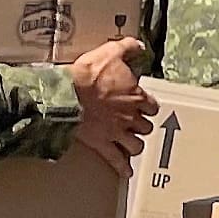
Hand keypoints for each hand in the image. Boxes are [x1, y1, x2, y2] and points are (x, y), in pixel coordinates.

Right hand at [65, 38, 156, 174]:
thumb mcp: (109, 53)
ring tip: (132, 144)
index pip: (152, 106)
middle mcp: (130, 117)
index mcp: (136, 97)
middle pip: (145, 127)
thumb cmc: (88, 74)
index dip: (149, 106)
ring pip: (136, 145)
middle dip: (142, 126)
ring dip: (135, 145)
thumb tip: (138, 45)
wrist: (66, 95)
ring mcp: (116, 132)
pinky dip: (122, 168)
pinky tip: (126, 172)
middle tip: (136, 124)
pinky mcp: (102, 144)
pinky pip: (116, 160)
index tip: (145, 105)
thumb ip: (126, 48)